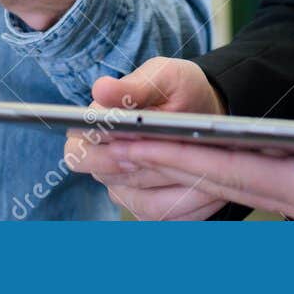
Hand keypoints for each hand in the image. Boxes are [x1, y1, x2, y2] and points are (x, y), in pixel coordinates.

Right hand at [65, 58, 227, 219]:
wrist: (206, 111)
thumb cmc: (178, 90)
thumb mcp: (162, 77)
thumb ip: (133, 88)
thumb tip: (100, 89)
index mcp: (94, 131)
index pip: (78, 154)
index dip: (102, 154)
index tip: (132, 143)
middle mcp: (104, 166)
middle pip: (113, 183)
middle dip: (149, 169)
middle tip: (178, 155)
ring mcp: (126, 191)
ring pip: (146, 203)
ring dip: (178, 185)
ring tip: (208, 167)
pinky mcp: (152, 209)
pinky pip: (170, 217)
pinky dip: (195, 203)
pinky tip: (215, 188)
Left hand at [106, 140, 293, 220]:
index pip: (227, 169)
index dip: (175, 154)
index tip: (127, 141)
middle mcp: (293, 199)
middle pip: (210, 178)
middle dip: (151, 162)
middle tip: (93, 145)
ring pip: (221, 183)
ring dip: (169, 168)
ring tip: (118, 150)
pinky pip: (244, 185)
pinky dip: (206, 171)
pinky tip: (185, 161)